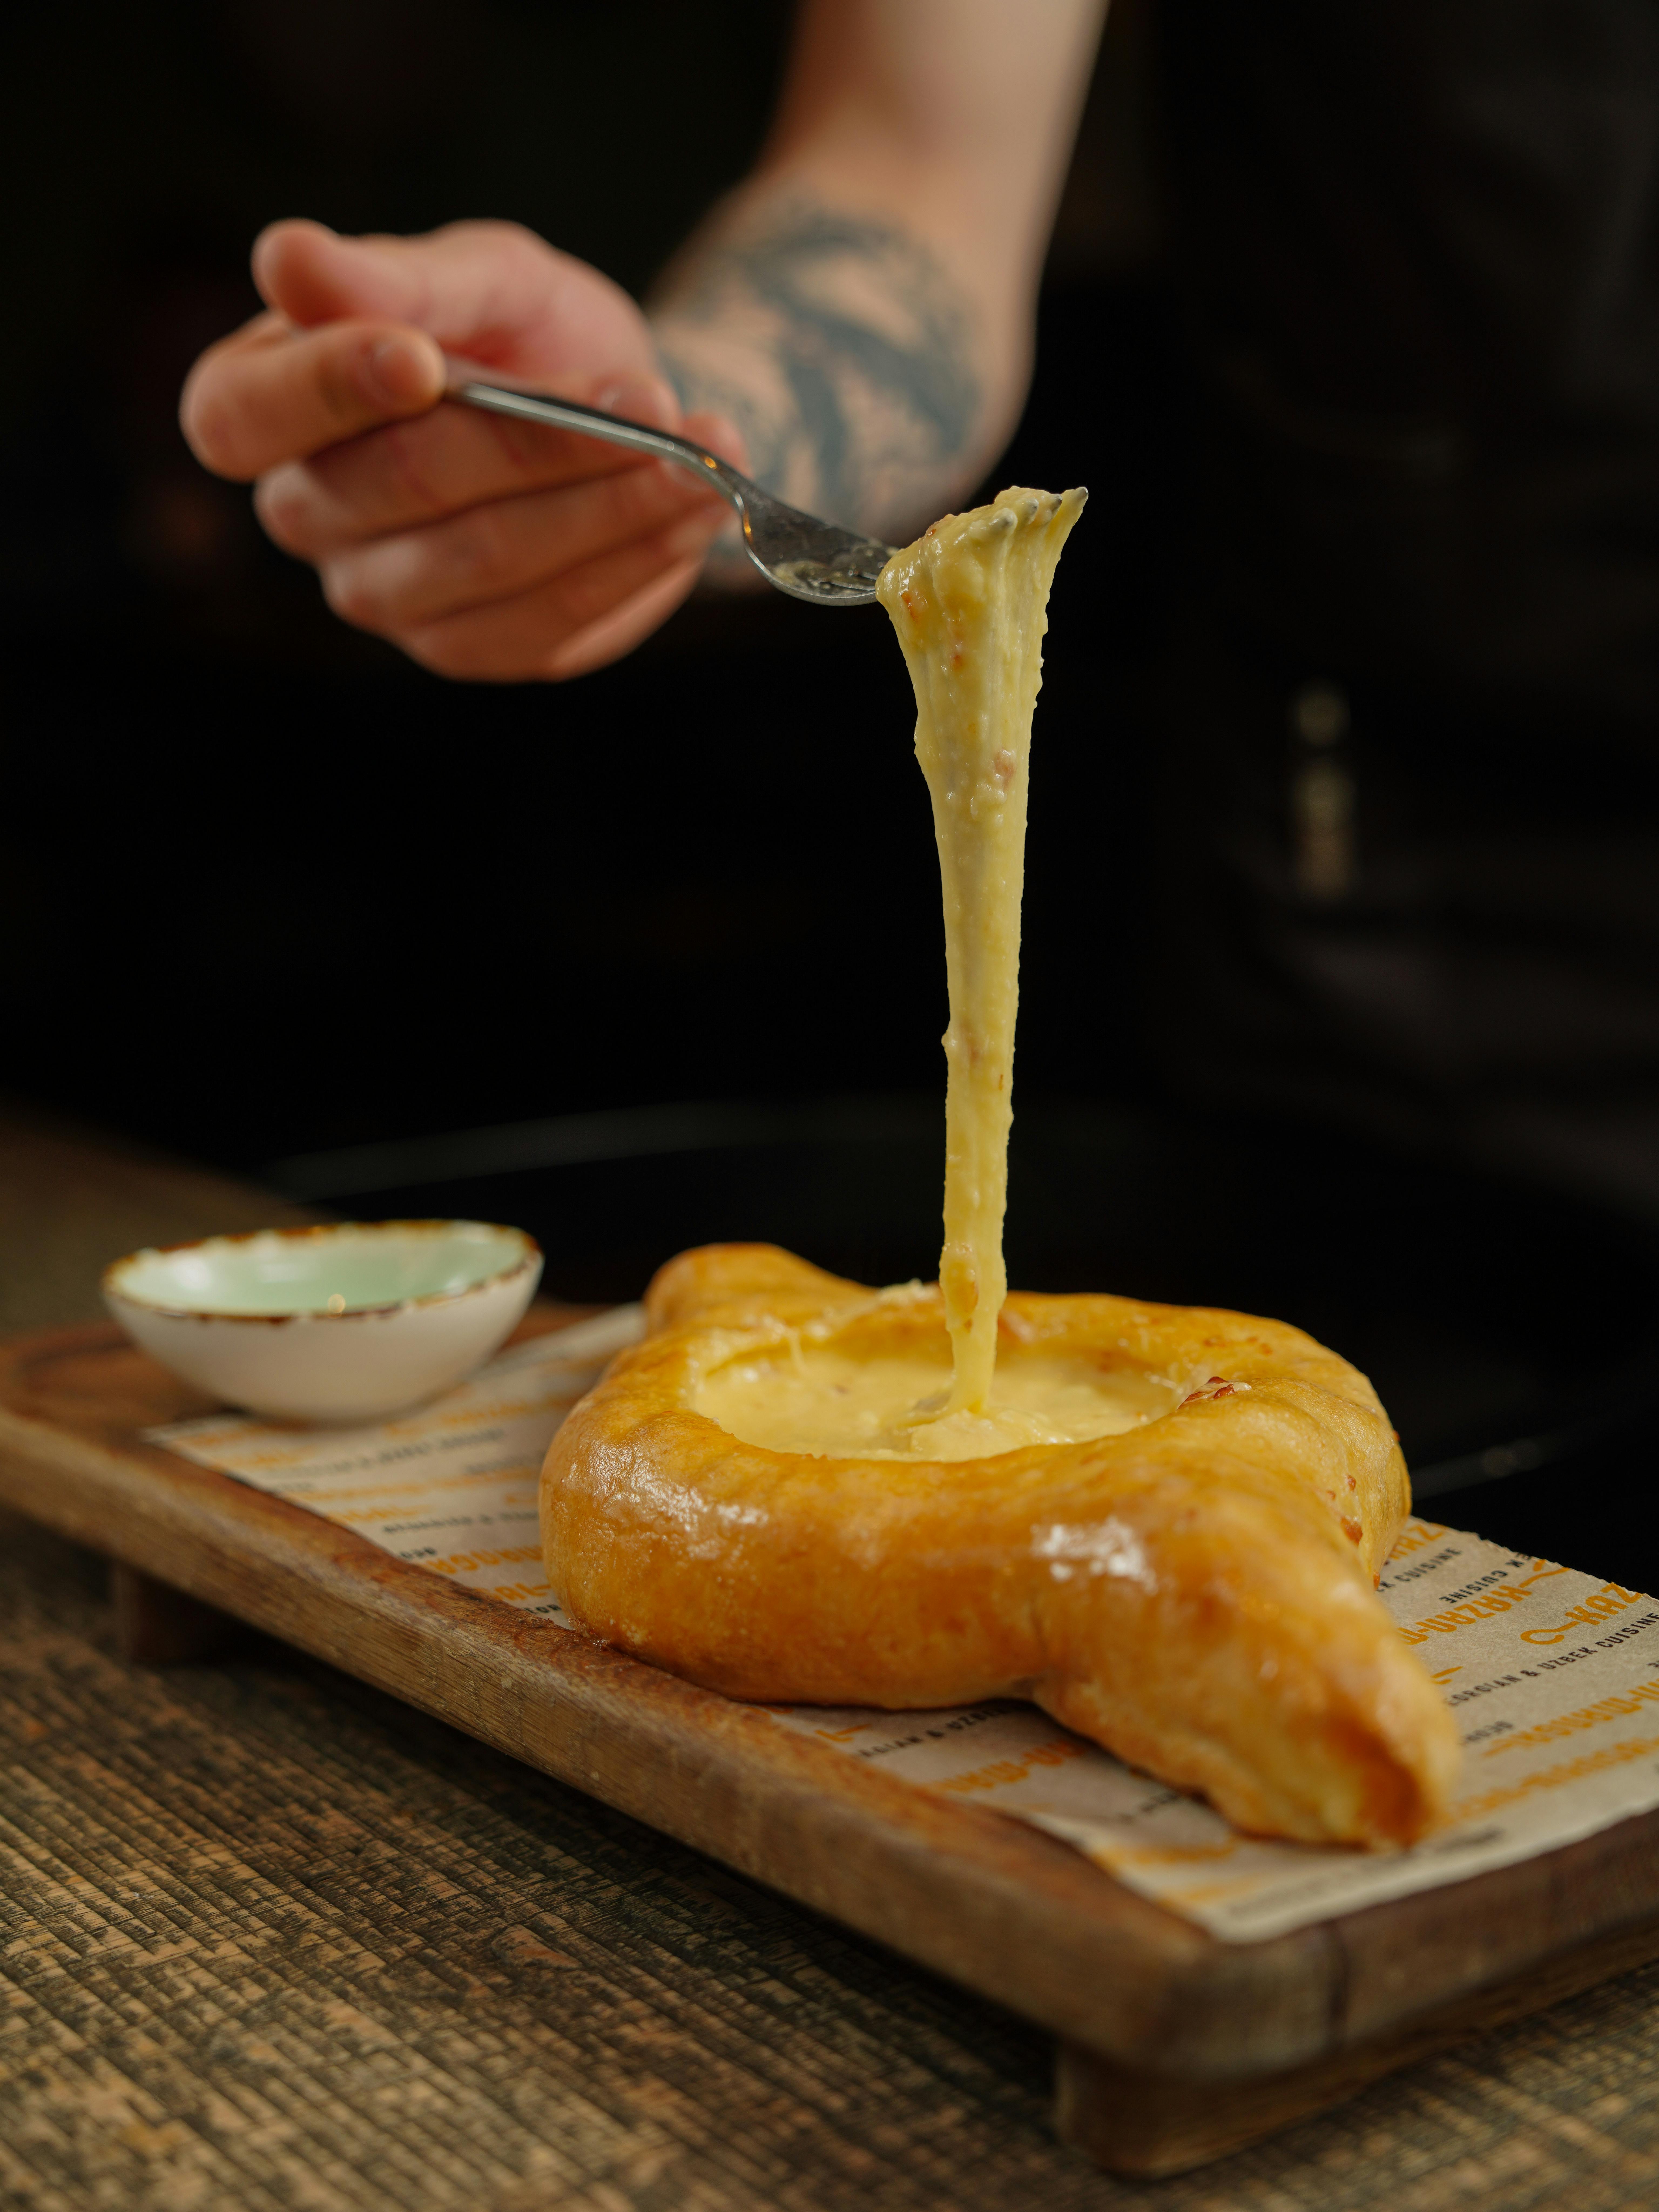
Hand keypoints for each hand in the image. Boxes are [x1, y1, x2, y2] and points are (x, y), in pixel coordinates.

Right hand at [180, 219, 743, 679]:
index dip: (328, 389)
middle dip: (534, 439)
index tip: (420, 359)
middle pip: (400, 485)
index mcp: (261, 404)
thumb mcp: (478, 277)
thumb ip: (394, 277)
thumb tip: (286, 258)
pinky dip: (631, 560)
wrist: (611, 405)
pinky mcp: (470, 648)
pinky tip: (694, 510)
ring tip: (700, 455)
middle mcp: (305, 513)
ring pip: (485, 559)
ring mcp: (383, 597)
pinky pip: (544, 620)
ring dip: (608, 505)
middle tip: (646, 398)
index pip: (241, 417)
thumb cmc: (520, 332)